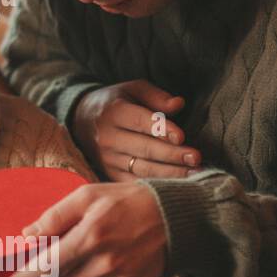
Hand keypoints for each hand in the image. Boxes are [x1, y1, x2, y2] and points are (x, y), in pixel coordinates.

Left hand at [3, 182, 166, 276]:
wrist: (172, 217)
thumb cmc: (123, 202)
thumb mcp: (86, 196)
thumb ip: (54, 217)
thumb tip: (27, 235)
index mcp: (90, 237)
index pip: (47, 268)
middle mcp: (106, 264)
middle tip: (36, 273)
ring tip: (74, 259)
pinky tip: (97, 264)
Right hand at [72, 80, 200, 180]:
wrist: (81, 120)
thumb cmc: (116, 103)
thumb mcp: (132, 90)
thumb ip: (156, 96)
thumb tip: (178, 104)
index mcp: (114, 112)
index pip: (140, 121)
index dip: (161, 129)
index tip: (181, 136)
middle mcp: (108, 137)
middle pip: (144, 148)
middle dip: (172, 154)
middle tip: (196, 158)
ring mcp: (108, 158)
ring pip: (142, 169)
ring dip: (169, 173)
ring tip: (193, 173)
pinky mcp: (109, 173)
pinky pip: (134, 183)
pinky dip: (155, 186)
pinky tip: (175, 185)